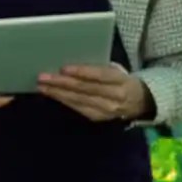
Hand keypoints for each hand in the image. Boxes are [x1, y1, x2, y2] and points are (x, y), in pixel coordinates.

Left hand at [37, 63, 151, 122]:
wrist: (140, 102)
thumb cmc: (123, 79)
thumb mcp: (118, 70)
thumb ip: (100, 67)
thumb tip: (73, 64)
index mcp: (122, 81)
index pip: (100, 76)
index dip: (82, 72)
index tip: (64, 68)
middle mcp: (114, 98)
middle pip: (85, 89)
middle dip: (62, 83)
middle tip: (43, 77)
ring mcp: (105, 111)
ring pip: (78, 101)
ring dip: (57, 93)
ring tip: (42, 85)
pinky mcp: (97, 117)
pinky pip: (77, 108)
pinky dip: (63, 100)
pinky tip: (52, 94)